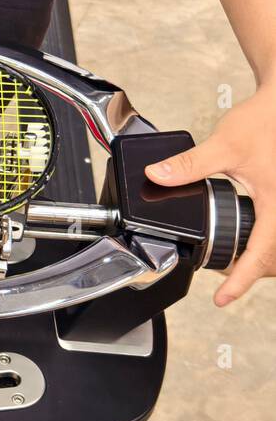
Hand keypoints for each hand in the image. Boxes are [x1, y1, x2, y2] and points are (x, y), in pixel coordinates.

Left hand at [145, 83, 275, 305]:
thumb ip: (190, 164)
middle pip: (273, 255)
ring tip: (235, 266)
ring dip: (259, 257)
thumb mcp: (225, 145)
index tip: (222, 299)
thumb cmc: (266, 121)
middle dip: (251, 271)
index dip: (241, 280)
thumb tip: (156, 176)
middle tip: (225, 280)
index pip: (259, 252)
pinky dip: (263, 240)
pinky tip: (248, 239)